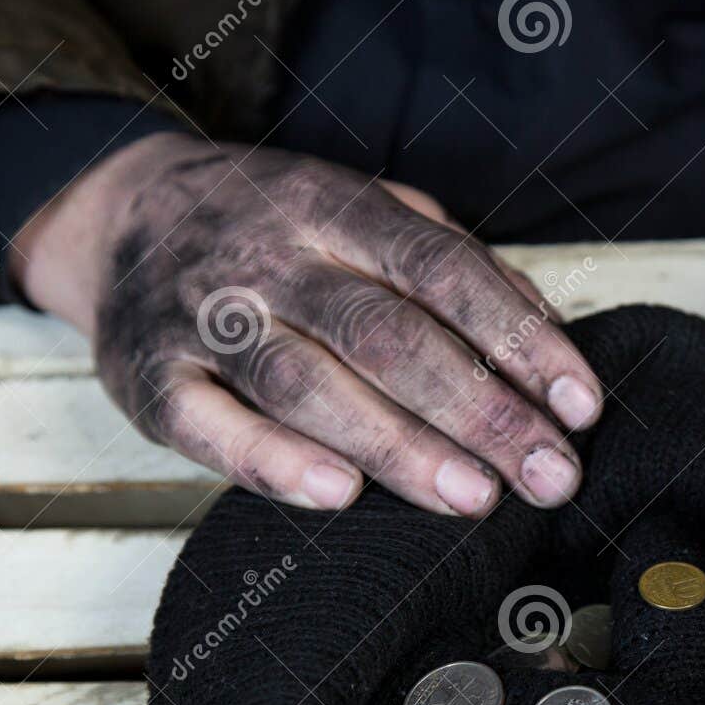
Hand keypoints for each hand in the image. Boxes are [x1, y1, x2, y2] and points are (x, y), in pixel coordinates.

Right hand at [13, 133, 601, 513]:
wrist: (122, 213)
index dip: (520, 339)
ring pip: (306, 383)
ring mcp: (205, 315)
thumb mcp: (366, 212)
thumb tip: (548, 338)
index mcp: (337, 208)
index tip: (581, 404)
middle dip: (479, 410)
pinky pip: (209, 425)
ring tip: (474, 497)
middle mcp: (271, 255)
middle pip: (386, 335)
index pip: (444, 271)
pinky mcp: (149, 376)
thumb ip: (454, 267)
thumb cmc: (280, 230)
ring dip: (398, 446)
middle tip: (549, 474)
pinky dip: (272, 462)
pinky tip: (339, 495)